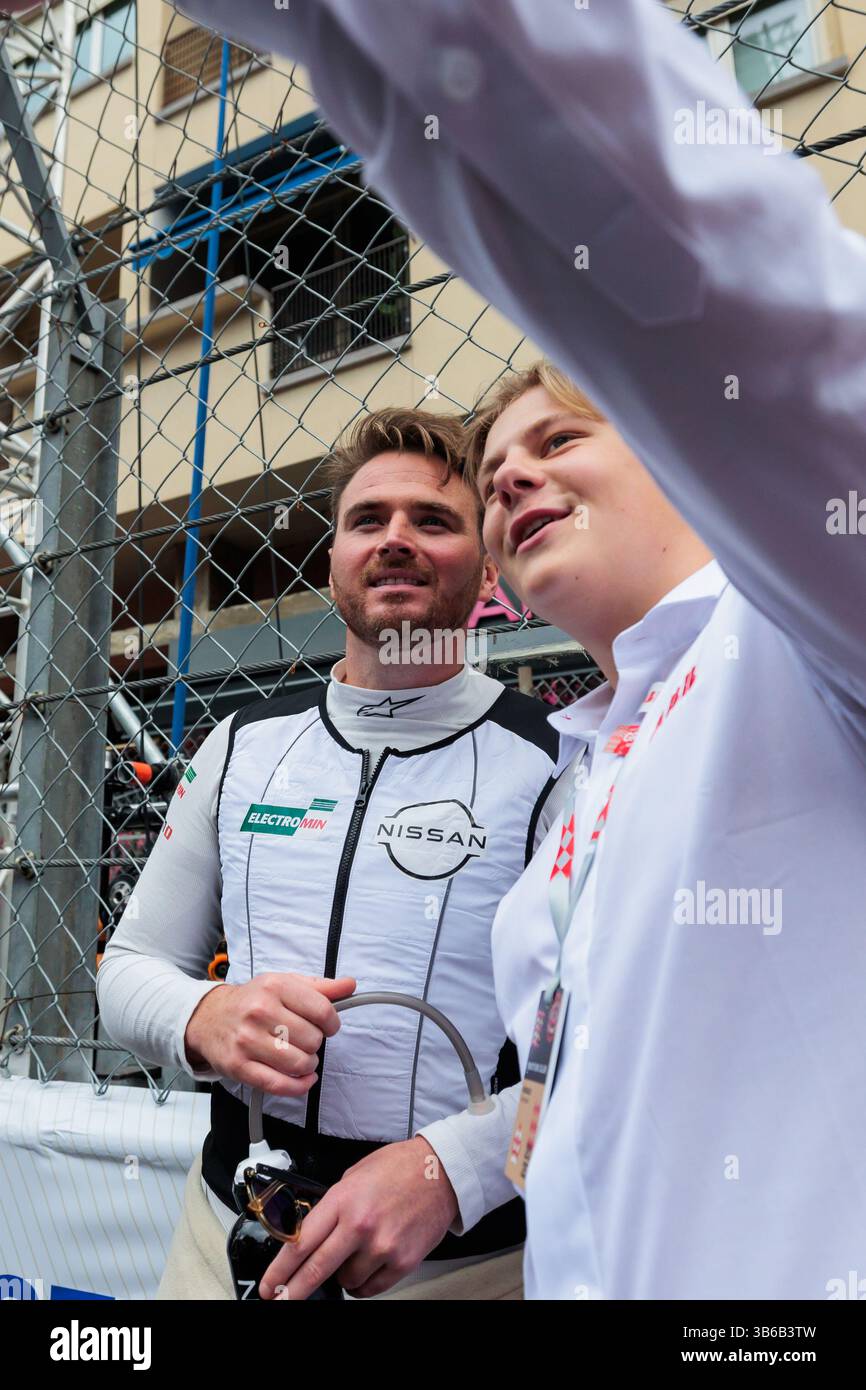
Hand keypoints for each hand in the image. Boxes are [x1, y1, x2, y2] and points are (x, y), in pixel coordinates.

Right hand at [184, 972, 355, 1096]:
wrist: (209, 1017)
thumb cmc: (252, 1001)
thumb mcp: (284, 984)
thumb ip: (320, 987)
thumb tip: (349, 985)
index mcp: (275, 986)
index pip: (322, 1010)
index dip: (332, 1023)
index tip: (329, 1026)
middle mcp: (259, 1011)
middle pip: (312, 1039)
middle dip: (315, 1043)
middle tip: (304, 1040)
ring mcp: (247, 1040)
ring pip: (299, 1063)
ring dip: (308, 1065)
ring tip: (301, 1056)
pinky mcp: (239, 1066)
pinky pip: (279, 1084)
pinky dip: (299, 1086)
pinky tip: (303, 1079)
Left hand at [259, 1137, 458, 1299]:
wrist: (441, 1172)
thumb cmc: (399, 1168)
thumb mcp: (354, 1176)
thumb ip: (332, 1206)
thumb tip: (312, 1233)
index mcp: (343, 1200)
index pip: (301, 1242)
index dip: (280, 1269)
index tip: (270, 1284)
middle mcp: (360, 1226)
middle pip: (316, 1270)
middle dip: (294, 1290)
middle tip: (282, 1299)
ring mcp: (382, 1246)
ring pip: (347, 1281)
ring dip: (344, 1274)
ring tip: (357, 1250)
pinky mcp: (402, 1262)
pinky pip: (371, 1287)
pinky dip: (364, 1282)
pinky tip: (368, 1263)